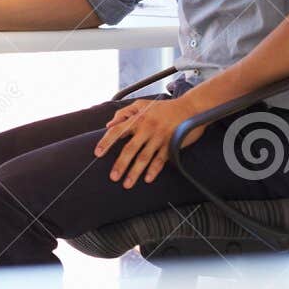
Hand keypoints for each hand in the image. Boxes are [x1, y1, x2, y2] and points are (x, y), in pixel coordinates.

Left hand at [91, 96, 206, 187]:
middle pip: (130, 149)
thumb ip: (124, 113)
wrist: (190, 108)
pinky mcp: (171, 144)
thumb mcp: (142, 104)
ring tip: (127, 184)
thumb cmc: (163, 107)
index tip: (97, 153)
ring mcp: (159, 137)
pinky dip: (154, 170)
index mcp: (138, 119)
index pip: (118, 131)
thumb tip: (109, 125)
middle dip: (120, 164)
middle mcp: (147, 128)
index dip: (106, 142)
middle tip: (113, 177)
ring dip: (135, 172)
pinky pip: (161, 159)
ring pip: (144, 157)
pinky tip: (147, 179)